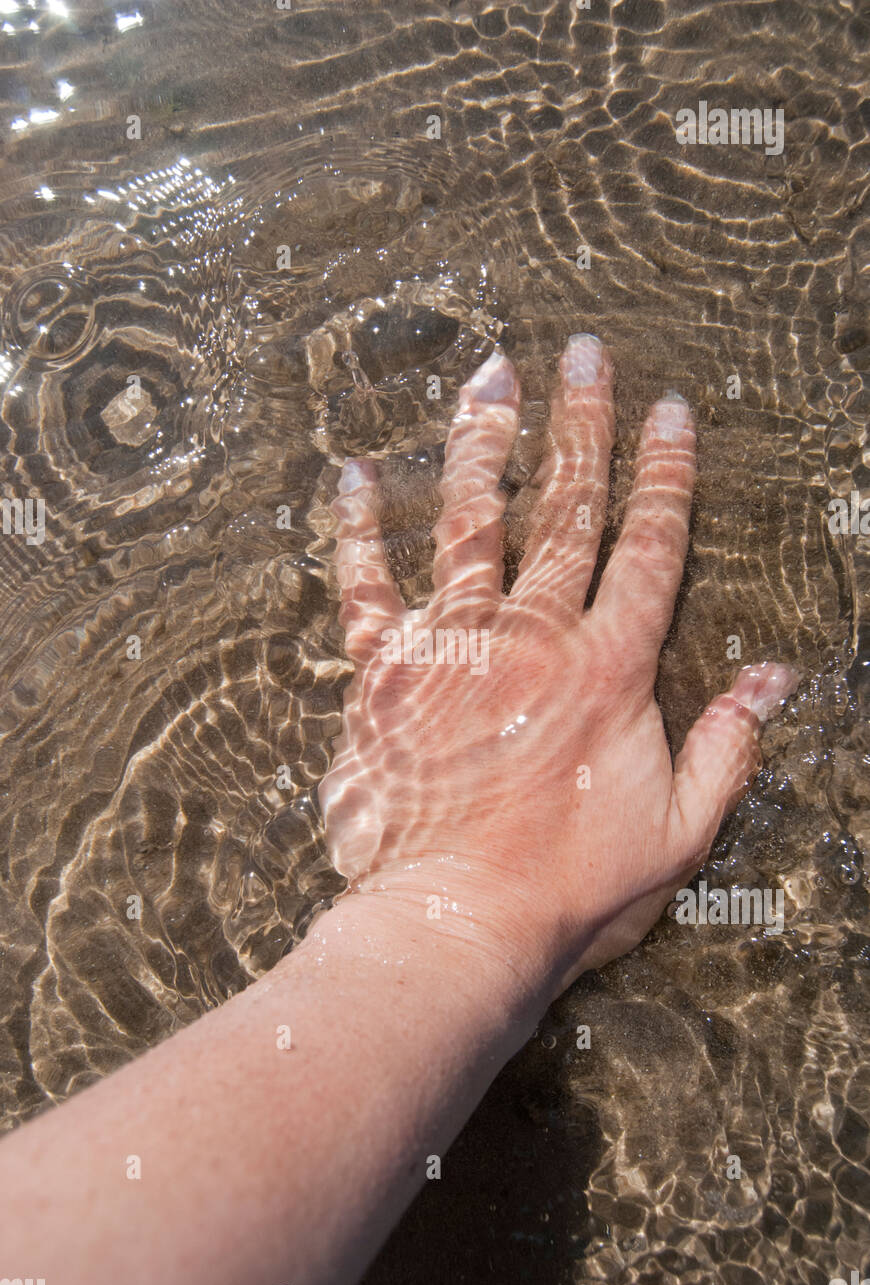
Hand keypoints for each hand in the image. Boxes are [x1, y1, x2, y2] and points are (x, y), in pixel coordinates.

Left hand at [319, 336, 798, 994]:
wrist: (460, 922)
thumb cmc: (575, 888)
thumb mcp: (681, 829)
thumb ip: (728, 746)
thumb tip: (774, 677)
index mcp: (610, 668)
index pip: (649, 548)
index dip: (665, 475)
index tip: (671, 411)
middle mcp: (534, 637)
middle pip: (568, 511)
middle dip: (582, 424)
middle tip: (585, 354)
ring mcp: (454, 647)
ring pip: (473, 523)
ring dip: (485, 444)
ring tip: (490, 376)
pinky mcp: (383, 673)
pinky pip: (366, 586)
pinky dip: (358, 529)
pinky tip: (356, 474)